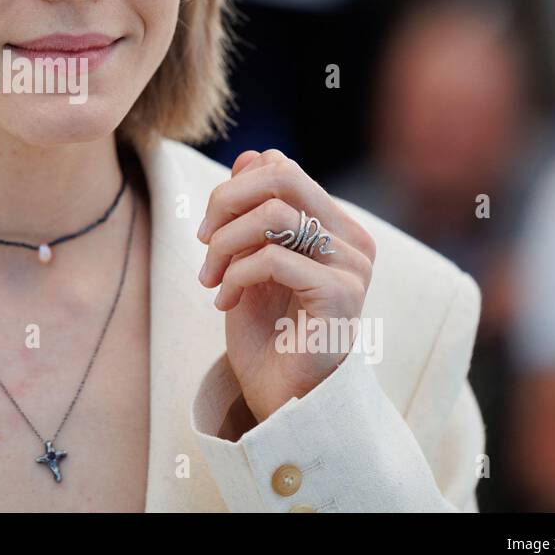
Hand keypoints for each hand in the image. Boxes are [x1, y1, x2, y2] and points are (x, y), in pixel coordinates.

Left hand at [196, 149, 376, 422]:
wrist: (286, 400)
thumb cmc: (268, 334)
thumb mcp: (250, 261)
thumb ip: (252, 211)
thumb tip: (250, 154)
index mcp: (336, 225)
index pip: (282, 168)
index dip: (233, 188)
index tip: (208, 231)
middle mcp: (352, 239)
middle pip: (281, 176)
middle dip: (226, 202)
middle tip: (202, 242)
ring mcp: (352, 266)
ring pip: (273, 215)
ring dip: (225, 244)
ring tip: (210, 277)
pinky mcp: (341, 295)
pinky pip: (274, 259)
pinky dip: (236, 275)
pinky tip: (224, 301)